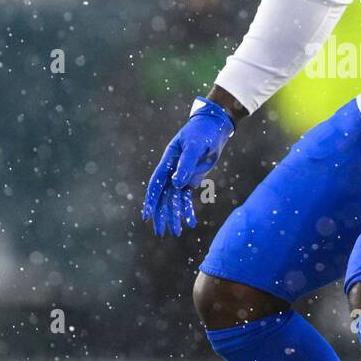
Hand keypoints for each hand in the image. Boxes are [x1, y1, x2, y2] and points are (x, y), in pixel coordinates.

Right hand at [142, 98, 233, 237]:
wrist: (214, 128)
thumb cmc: (202, 133)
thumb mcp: (195, 146)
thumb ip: (186, 164)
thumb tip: (177, 185)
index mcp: (168, 161)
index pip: (156, 184)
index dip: (151, 200)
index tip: (146, 215)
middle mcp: (171, 171)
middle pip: (163, 197)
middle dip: (161, 214)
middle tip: (160, 232)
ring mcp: (181, 176)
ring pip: (174, 200)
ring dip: (174, 216)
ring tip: (176, 232)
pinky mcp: (191, 179)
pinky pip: (186, 198)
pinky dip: (187, 210)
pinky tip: (190, 222)